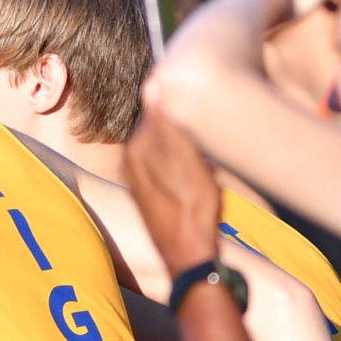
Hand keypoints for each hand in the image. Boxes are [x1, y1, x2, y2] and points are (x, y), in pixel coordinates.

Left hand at [120, 109, 226, 276]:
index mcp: (138, 147)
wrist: (188, 253)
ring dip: (188, 145)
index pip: (159, 106)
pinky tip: (201, 174)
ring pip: (168, 144)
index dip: (185, 103)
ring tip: (206, 159)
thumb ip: (167, 125)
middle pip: (162, 125)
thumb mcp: (187, 161)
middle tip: (208, 139)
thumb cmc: (192, 208)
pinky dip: (186, 162)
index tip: (205, 104)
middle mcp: (132, 160)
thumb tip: (153, 87)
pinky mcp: (151, 191)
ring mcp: (140, 177)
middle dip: (185, 125)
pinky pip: (170, 163)